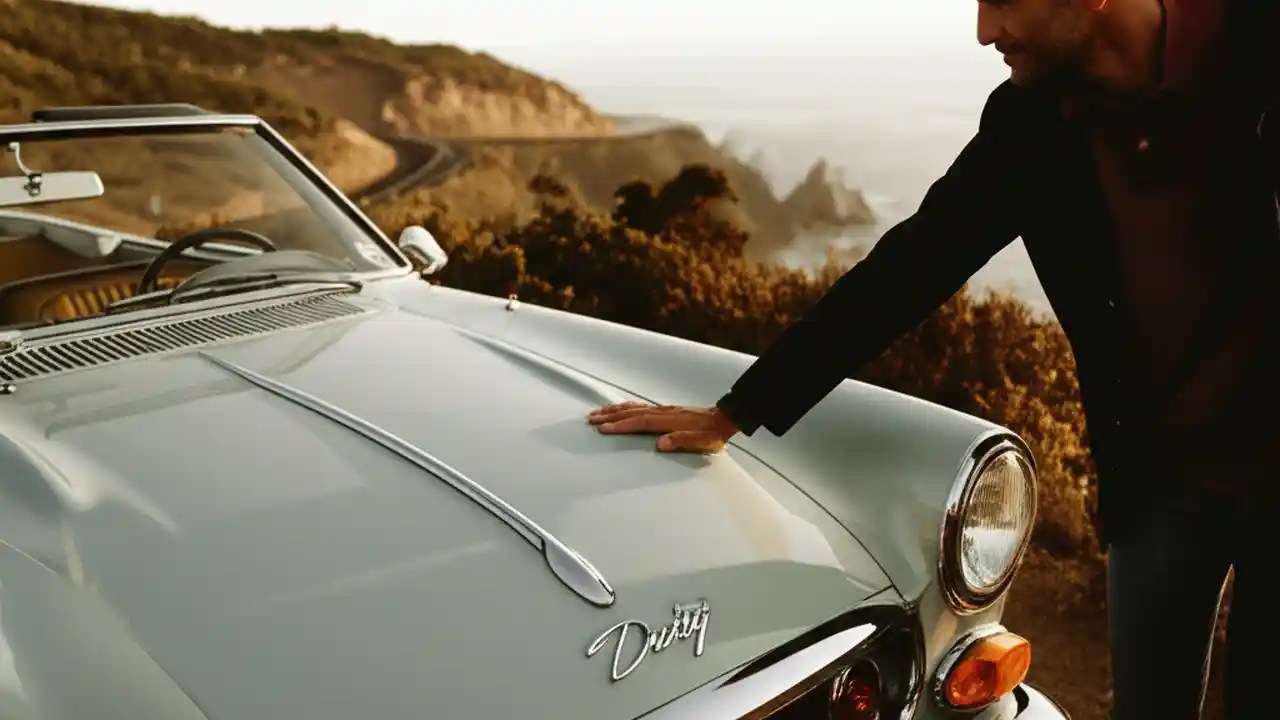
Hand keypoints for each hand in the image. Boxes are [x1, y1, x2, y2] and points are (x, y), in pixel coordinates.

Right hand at [587, 401, 739, 452]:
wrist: (725, 418)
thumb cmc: (714, 433)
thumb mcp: (703, 442)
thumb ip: (683, 441)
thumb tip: (661, 443)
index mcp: (670, 421)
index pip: (640, 422)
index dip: (621, 425)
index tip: (604, 428)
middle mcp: (664, 412)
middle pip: (632, 412)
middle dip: (610, 415)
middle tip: (591, 418)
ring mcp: (664, 409)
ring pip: (634, 407)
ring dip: (615, 410)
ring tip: (598, 412)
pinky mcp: (666, 410)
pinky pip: (640, 406)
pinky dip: (626, 407)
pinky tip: (620, 409)